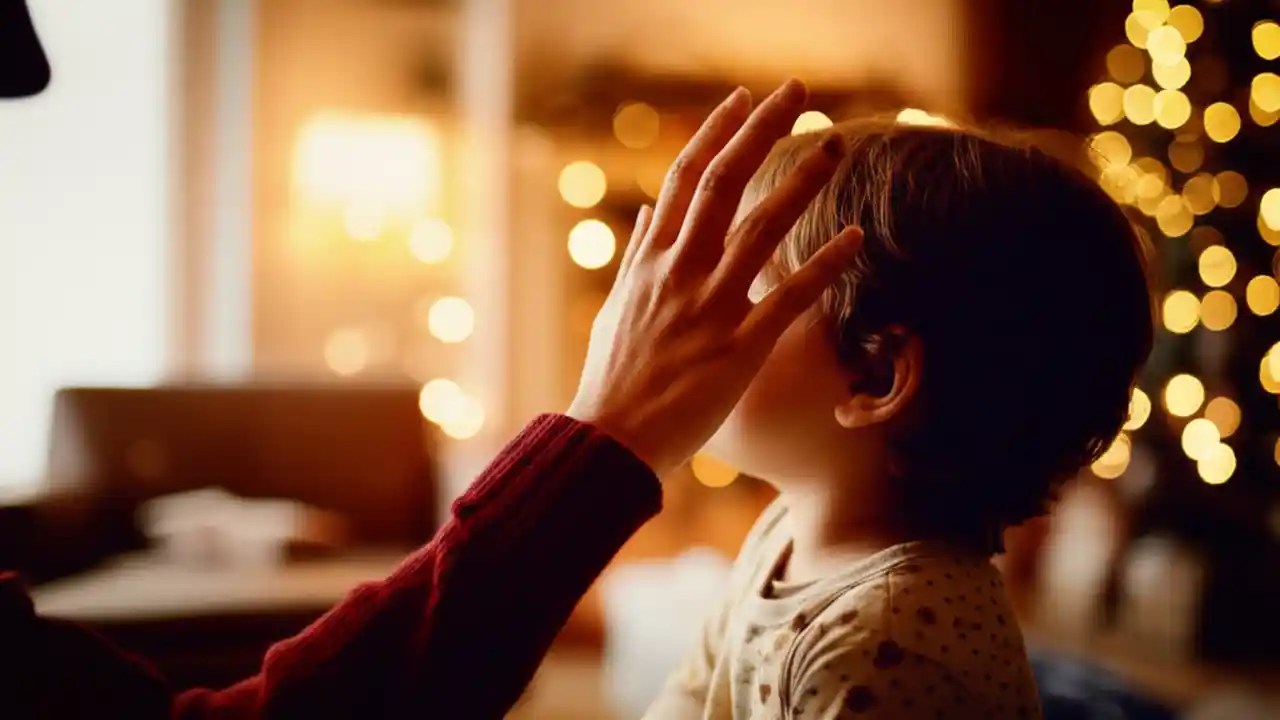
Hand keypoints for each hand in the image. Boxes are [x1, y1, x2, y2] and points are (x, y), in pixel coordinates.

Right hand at [567, 79, 862, 475]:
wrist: (607, 441)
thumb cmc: (612, 378)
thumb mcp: (617, 306)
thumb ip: (636, 254)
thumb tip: (648, 211)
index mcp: (649, 261)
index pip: (683, 178)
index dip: (715, 132)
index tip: (742, 99)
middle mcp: (678, 273)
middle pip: (723, 184)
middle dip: (761, 130)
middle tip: (798, 91)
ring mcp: (708, 309)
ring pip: (759, 230)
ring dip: (801, 182)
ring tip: (835, 145)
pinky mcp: (736, 350)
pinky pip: (787, 300)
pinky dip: (822, 265)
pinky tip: (853, 236)